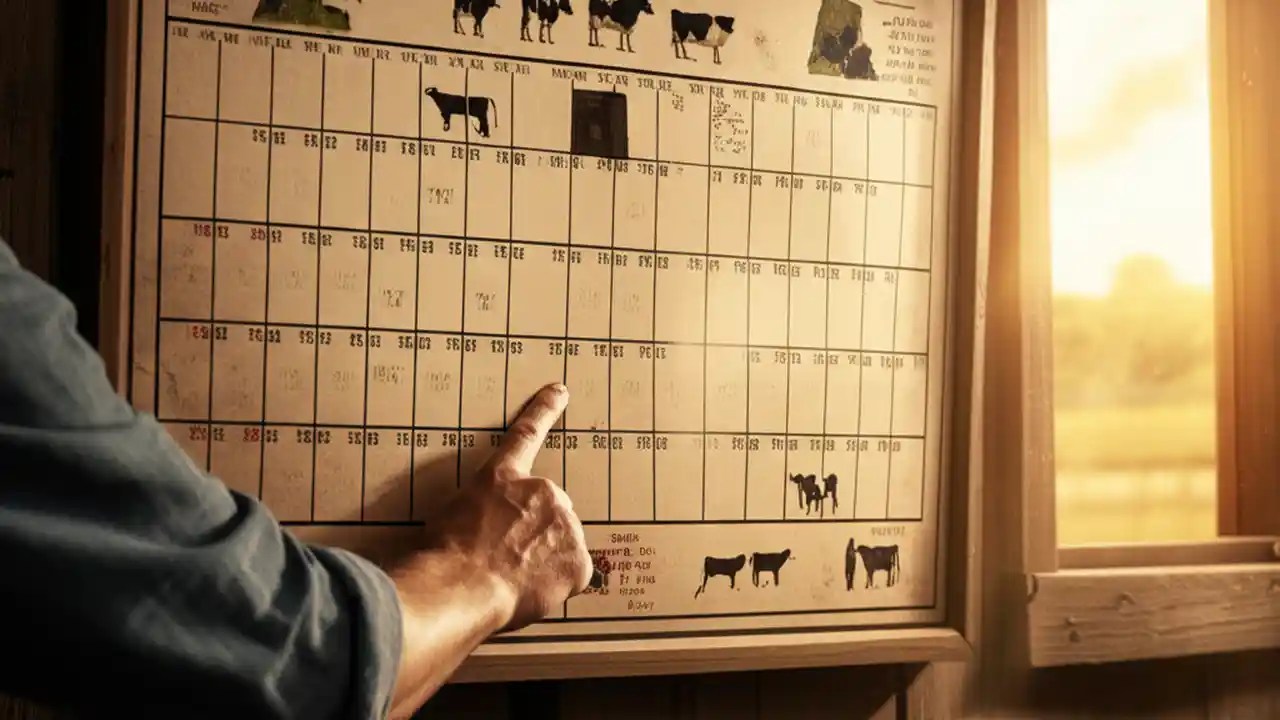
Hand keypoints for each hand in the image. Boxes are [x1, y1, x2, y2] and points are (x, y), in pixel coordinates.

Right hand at [424, 382, 593, 631]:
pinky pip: (573, 575)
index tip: (560, 390)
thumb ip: (481, 511)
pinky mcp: (579, 562)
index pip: (526, 435)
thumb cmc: (443, 554)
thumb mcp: (451, 515)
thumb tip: (485, 530)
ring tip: (510, 579)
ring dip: (545, 559)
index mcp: (504, 478)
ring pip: (562, 543)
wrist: (459, 586)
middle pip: (550, 510)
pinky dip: (557, 585)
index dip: (544, 409)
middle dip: (536, 531)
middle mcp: (543, 493)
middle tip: (506, 558)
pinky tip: (529, 592)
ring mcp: (566, 526)